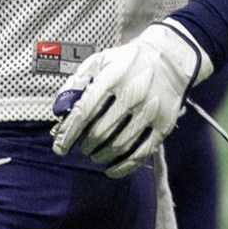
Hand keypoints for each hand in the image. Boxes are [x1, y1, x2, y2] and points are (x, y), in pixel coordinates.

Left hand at [51, 20, 208, 177]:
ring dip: (101, 156)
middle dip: (86, 145)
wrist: (169, 58)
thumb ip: (77, 84)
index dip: (69, 134)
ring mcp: (150, 111)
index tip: (60, 148)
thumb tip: (59, 111)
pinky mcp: (164, 124)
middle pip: (101, 131)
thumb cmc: (127, 62)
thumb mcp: (99, 62)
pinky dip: (123, 167)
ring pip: (119, 145)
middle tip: (82, 147)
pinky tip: (111, 169)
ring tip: (94, 155)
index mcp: (113, 77)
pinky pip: (141, 153)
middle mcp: (133, 94)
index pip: (84, 112)